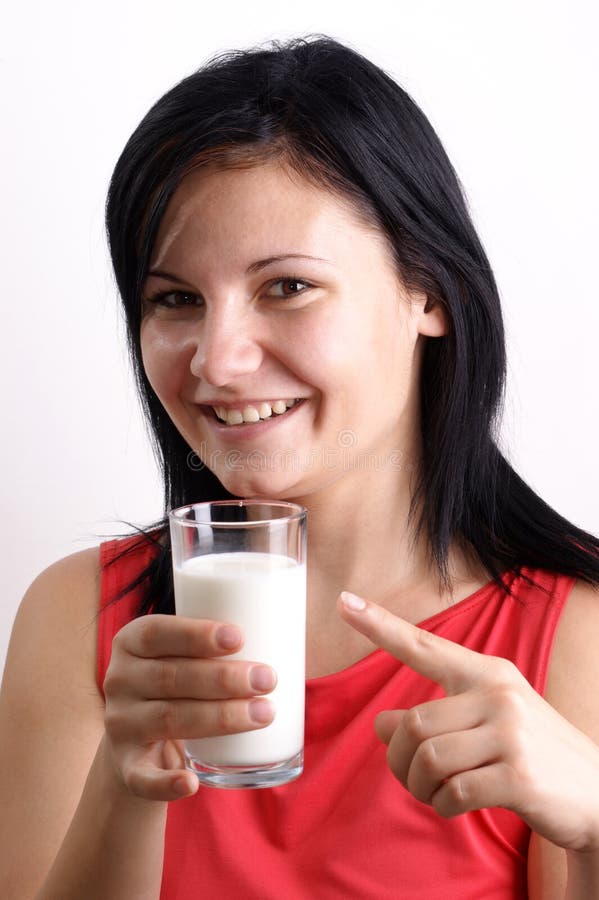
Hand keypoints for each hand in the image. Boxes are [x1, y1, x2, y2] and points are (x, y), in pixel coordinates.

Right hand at [103, 615, 275, 800]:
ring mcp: (120, 725)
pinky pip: (143, 778)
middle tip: (267, 679)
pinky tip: (192, 783)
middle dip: (224, 678)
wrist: (139, 737)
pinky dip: (166, 784)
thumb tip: (281, 626)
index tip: (239, 638)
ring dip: (220, 717)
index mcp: (130, 643)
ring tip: (264, 713)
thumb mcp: (181, 652)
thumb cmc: (179, 680)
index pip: (157, 633)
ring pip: (169, 718)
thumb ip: (214, 640)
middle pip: (171, 676)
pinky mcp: (127, 766)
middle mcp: (119, 681)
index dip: (196, 634)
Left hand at [338, 591, 598, 852]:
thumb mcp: (484, 725)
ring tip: (435, 792)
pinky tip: (457, 805)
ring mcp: (511, 734)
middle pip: (413, 724)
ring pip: (428, 758)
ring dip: (420, 787)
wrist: (597, 794)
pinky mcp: (518, 776)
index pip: (425, 646)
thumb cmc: (531, 754)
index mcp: (487, 673)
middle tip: (413, 778)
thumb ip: (434, 719)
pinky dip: (443, 806)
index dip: (380, 625)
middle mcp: (499, 694)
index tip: (344, 601)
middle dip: (400, 761)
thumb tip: (381, 725)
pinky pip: (452, 792)